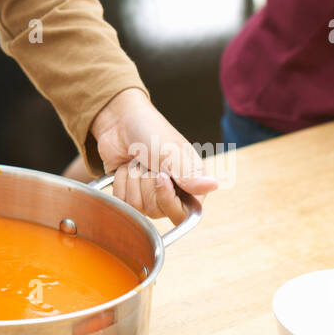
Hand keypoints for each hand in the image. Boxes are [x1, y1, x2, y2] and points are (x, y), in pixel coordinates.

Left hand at [89, 88, 218, 224]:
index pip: (183, 214)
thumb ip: (188, 174)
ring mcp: (149, 194)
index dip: (167, 199)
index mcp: (191, 184)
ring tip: (137, 161)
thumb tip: (213, 185)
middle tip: (148, 162)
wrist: (119, 120)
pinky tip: (125, 167)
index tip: (160, 176)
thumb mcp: (170, 152)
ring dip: (133, 180)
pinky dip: (120, 181)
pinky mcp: (129, 192)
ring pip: (137, 207)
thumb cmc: (150, 130)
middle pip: (156, 211)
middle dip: (146, 183)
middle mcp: (172, 193)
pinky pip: (122, 201)